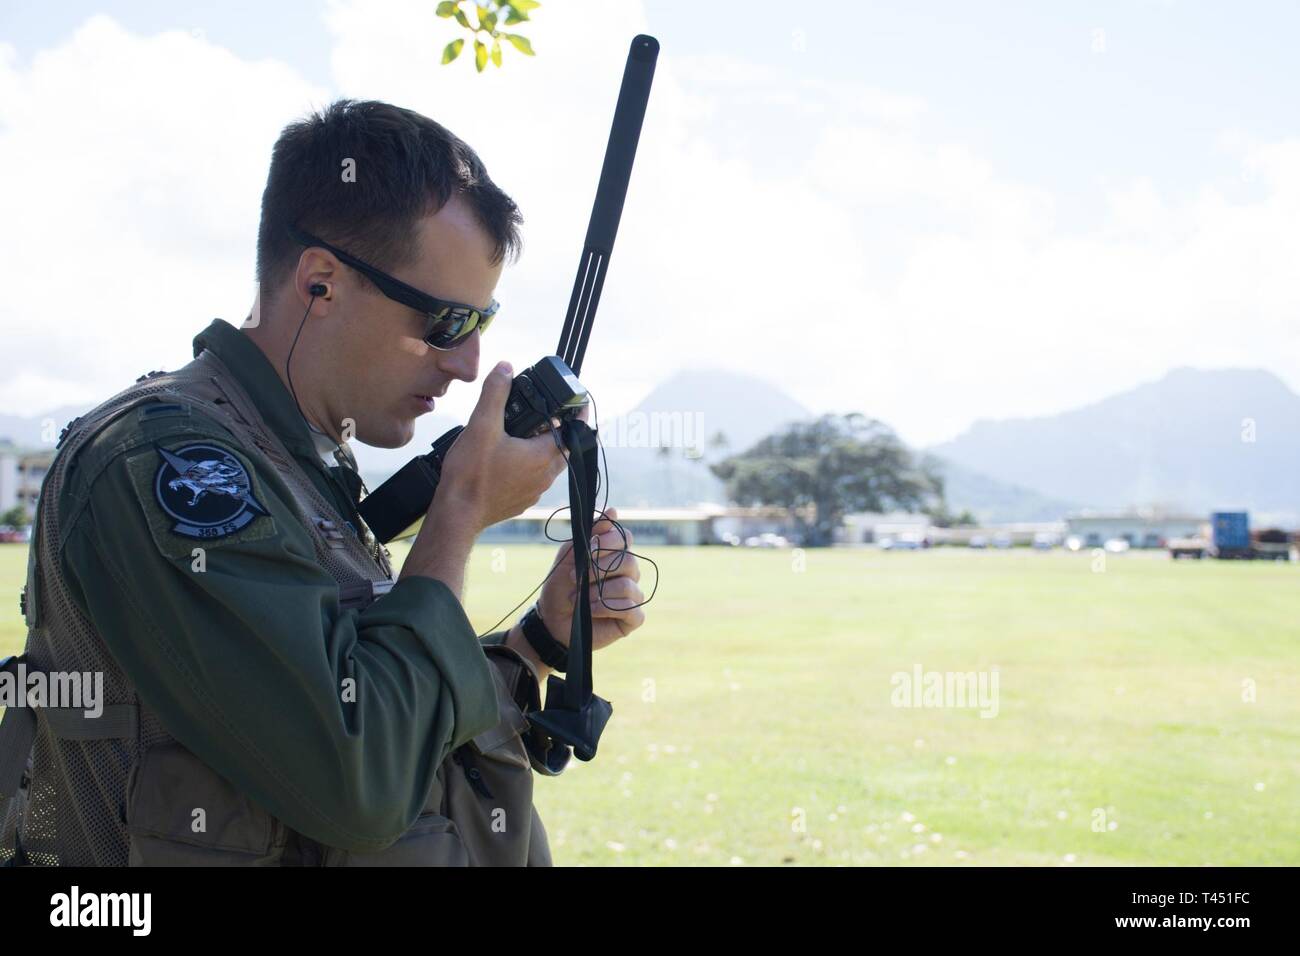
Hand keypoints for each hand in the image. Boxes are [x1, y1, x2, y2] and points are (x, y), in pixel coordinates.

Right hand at [432, 361, 568, 534]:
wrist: (456, 514)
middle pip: (563, 447)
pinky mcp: (521, 501)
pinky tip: (508, 457)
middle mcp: (545, 476)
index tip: (576, 401)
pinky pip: (534, 478)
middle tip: (544, 413)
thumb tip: (505, 368)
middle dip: (557, 429)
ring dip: (542, 447)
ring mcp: (534, 491)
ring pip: (548, 463)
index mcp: (543, 456)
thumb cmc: (471, 475)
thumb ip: (496, 393)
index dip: (577, 414)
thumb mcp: (482, 425)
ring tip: (524, 432)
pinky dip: (529, 464)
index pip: (574, 431)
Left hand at [536, 506, 644, 653]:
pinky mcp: (633, 618)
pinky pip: (631, 609)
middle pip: (628, 561)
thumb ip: (591, 534)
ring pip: (627, 586)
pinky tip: (591, 611)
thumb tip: (613, 511)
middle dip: (599, 569)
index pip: (625, 538)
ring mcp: (633, 596)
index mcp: (615, 555)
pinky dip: (607, 608)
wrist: (551, 620)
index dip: (609, 542)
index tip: (587, 550)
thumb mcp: (571, 555)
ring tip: (579, 598)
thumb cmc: (561, 587)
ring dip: (598, 591)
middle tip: (576, 578)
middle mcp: (628, 573)